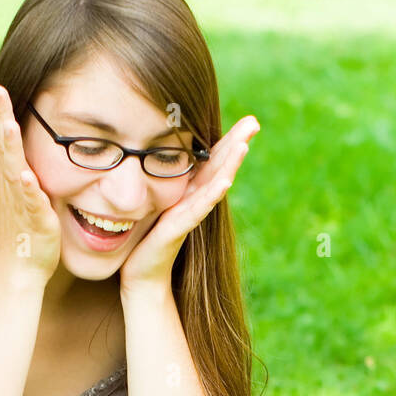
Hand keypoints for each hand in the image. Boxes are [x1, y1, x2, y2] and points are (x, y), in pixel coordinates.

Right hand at [0, 83, 61, 284]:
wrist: (19, 267)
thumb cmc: (13, 228)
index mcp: (5, 175)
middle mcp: (10, 185)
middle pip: (4, 147)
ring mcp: (22, 202)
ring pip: (15, 171)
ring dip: (11, 149)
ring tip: (8, 126)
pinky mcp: (36, 220)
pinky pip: (32, 204)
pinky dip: (28, 191)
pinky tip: (26, 177)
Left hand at [119, 115, 259, 294]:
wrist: (141, 274)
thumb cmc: (147, 238)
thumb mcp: (156, 200)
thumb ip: (163, 180)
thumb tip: (156, 149)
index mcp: (189, 190)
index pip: (212, 160)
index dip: (229, 140)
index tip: (248, 120)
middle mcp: (194, 200)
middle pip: (219, 168)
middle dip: (237, 144)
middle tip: (254, 123)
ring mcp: (189, 214)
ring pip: (214, 186)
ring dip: (230, 166)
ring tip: (243, 145)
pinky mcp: (179, 229)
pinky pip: (198, 210)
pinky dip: (212, 195)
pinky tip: (224, 182)